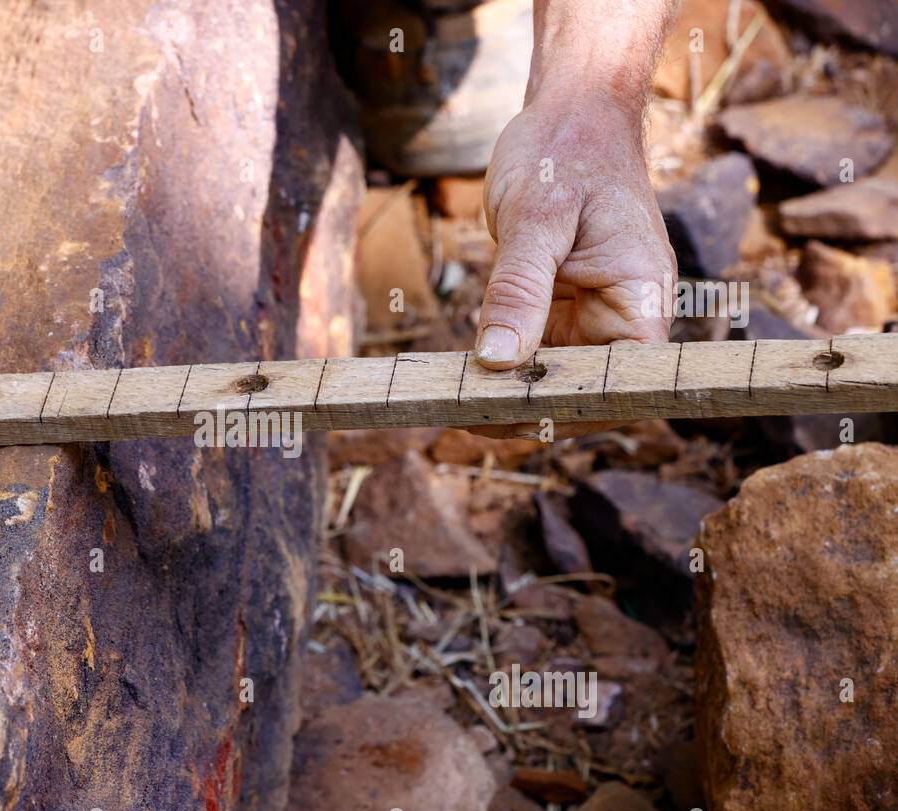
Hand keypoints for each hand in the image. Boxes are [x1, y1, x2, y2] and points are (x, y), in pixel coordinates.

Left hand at [468, 92, 675, 438]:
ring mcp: (591, 319)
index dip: (571, 409)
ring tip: (447, 404)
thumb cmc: (565, 152)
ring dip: (507, 394)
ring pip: (551, 379)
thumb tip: (498, 358)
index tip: (512, 418)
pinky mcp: (559, 312)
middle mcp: (623, 319)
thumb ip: (519, 287)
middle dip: (529, 409)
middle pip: (582, 391)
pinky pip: (531, 354)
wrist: (569, 114)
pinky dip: (498, 367)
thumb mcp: (537, 216)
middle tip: (459, 414)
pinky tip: (454, 379)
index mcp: (641, 299)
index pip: (620, 383)